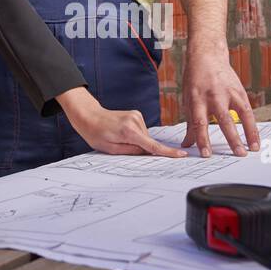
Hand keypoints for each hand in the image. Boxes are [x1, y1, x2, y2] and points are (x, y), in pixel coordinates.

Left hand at [58, 88, 186, 157]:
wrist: (89, 116)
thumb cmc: (96, 134)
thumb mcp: (111, 149)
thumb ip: (131, 151)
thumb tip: (147, 152)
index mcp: (129, 131)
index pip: (152, 145)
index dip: (168, 152)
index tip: (181, 155)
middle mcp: (135, 121)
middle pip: (148, 142)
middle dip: (141, 148)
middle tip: (122, 147)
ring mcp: (136, 115)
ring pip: (145, 136)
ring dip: (137, 141)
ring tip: (119, 138)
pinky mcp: (136, 114)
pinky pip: (141, 131)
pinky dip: (136, 135)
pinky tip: (123, 133)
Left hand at [180, 42, 259, 157]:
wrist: (207, 56)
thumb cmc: (195, 81)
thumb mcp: (188, 100)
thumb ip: (190, 123)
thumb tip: (187, 145)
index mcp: (197, 99)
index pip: (200, 122)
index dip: (203, 139)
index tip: (206, 154)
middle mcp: (214, 96)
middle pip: (223, 119)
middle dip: (231, 138)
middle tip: (237, 154)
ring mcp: (229, 93)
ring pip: (240, 115)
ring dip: (246, 133)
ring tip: (251, 149)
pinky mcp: (239, 92)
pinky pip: (248, 111)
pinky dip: (252, 126)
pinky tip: (255, 140)